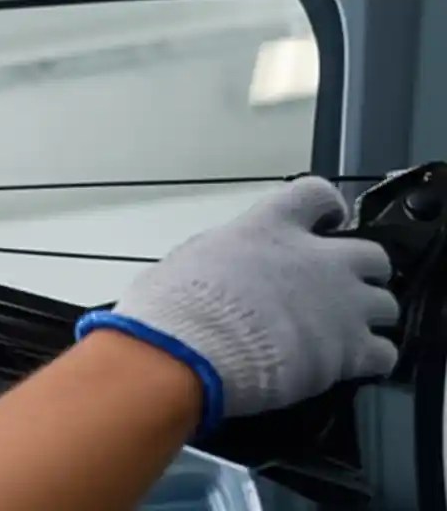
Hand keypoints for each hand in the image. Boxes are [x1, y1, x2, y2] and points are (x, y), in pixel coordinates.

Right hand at [78, 176, 396, 428]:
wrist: (188, 351)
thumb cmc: (174, 307)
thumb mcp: (188, 260)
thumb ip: (223, 257)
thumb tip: (222, 269)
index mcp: (269, 229)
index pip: (316, 194)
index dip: (327, 208)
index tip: (328, 220)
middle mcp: (314, 259)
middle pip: (370, 254)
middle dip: (361, 271)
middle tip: (340, 288)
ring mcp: (339, 304)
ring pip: (385, 303)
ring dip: (367, 316)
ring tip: (346, 332)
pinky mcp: (349, 350)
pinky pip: (384, 353)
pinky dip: (372, 359)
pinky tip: (354, 365)